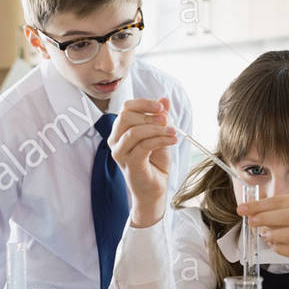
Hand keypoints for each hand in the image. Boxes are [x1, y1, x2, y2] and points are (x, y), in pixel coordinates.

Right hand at [109, 96, 177, 226]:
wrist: (155, 188)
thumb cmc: (155, 163)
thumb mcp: (160, 134)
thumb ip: (160, 118)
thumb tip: (164, 100)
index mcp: (120, 131)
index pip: (126, 108)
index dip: (143, 103)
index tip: (161, 106)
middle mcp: (115, 141)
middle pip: (126, 116)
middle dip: (149, 115)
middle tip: (167, 120)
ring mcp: (120, 154)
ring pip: (134, 131)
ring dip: (157, 129)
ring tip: (173, 132)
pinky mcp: (129, 164)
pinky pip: (144, 146)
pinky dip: (160, 140)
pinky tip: (172, 140)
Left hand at [236, 194, 288, 276]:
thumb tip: (261, 210)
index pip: (283, 201)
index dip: (261, 205)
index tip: (244, 208)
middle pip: (286, 216)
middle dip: (264, 218)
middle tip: (249, 220)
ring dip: (273, 234)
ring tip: (261, 233)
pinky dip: (283, 249)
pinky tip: (274, 245)